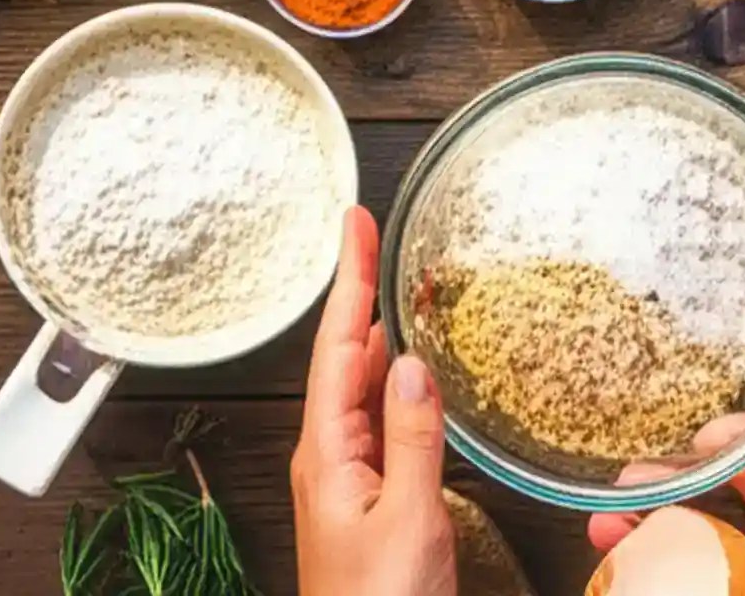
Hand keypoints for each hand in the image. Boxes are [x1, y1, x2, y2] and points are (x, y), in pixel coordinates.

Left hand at [292, 206, 455, 595]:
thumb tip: (411, 363)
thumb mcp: (407, 517)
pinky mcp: (375, 489)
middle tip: (377, 240)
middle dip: (361, 293)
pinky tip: (412, 369)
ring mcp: (352, 471)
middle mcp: (333, 453)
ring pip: (363, 384)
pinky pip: (383, 418)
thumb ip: (414, 439)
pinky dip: (397, 380)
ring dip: (379, 332)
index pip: (338, 347)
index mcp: (330, 452)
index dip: (349, 282)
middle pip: (345, 355)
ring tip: (398, 287)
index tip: (354, 227)